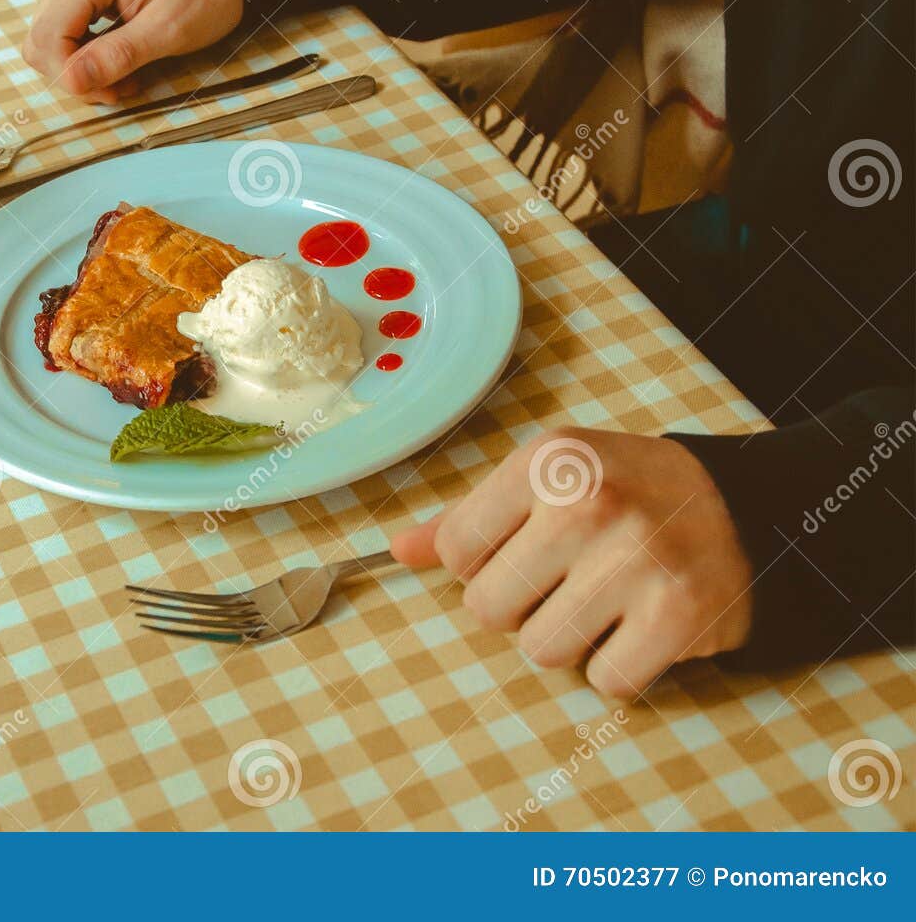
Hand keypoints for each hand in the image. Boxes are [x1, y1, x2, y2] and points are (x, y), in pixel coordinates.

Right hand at [22, 0, 244, 103]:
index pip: (47, 36)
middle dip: (76, 74)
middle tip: (122, 87)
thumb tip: (72, 81)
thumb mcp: (169, 29)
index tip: (111, 91)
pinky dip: (84, 52)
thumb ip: (118, 55)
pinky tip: (117, 57)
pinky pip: (62, 27)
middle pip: (41, 39)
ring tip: (125, 73)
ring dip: (81, 67)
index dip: (69, 76)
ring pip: (48, 37)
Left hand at [391, 429, 753, 697]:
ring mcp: (635, 558)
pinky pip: (607, 682)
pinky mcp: (678, 614)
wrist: (744, 506)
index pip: (458, 552)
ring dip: (570, 640)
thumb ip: (471, 518)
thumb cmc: (627, 493)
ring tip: (606, 601)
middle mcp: (587, 502)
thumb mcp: (548, 479)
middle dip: (523, 607)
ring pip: (542, 651)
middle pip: (489, 609)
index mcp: (545, 461)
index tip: (526, 552)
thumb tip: (398, 550)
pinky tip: (642, 625)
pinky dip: (622, 667)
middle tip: (570, 579)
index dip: (484, 566)